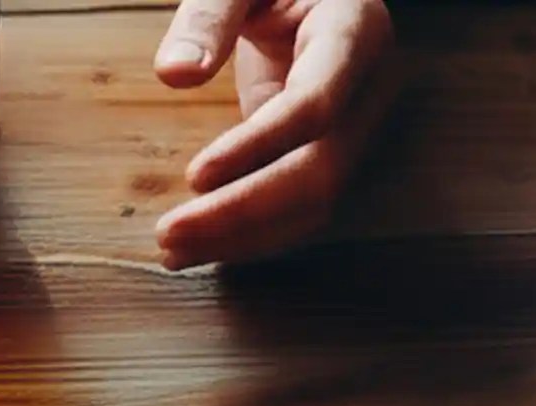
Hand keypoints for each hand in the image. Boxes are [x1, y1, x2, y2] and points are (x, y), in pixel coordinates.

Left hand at [153, 0, 396, 270]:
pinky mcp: (331, 152)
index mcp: (354, 32)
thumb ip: (208, 15)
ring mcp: (357, 127)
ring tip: (173, 253)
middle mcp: (368, 88)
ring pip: (315, 204)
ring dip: (243, 237)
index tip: (194, 176)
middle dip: (242, 212)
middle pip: (319, 171)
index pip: (314, 105)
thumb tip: (175, 74)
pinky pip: (301, 207)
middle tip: (167, 236)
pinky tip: (197, 247)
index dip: (255, 146)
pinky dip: (250, 234)